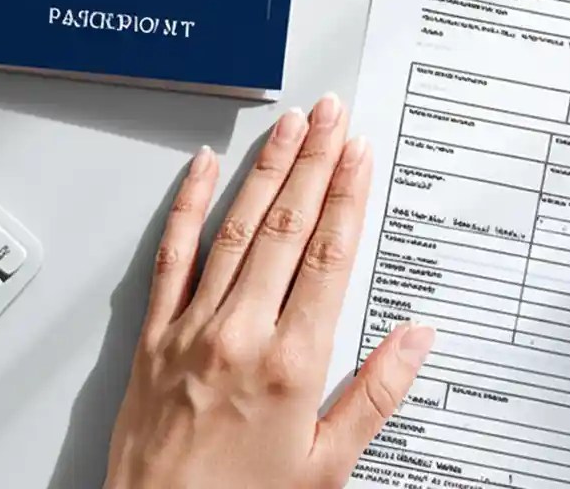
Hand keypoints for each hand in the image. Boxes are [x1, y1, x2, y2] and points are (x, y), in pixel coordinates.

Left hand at [104, 97, 435, 488]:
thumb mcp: (328, 466)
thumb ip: (375, 395)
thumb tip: (416, 340)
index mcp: (291, 363)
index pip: (329, 255)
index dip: (348, 195)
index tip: (360, 155)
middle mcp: (240, 334)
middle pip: (287, 226)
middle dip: (315, 161)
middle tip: (332, 116)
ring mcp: (192, 330)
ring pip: (235, 228)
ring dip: (266, 170)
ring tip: (289, 128)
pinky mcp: (153, 337)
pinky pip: (172, 256)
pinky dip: (187, 206)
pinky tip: (201, 169)